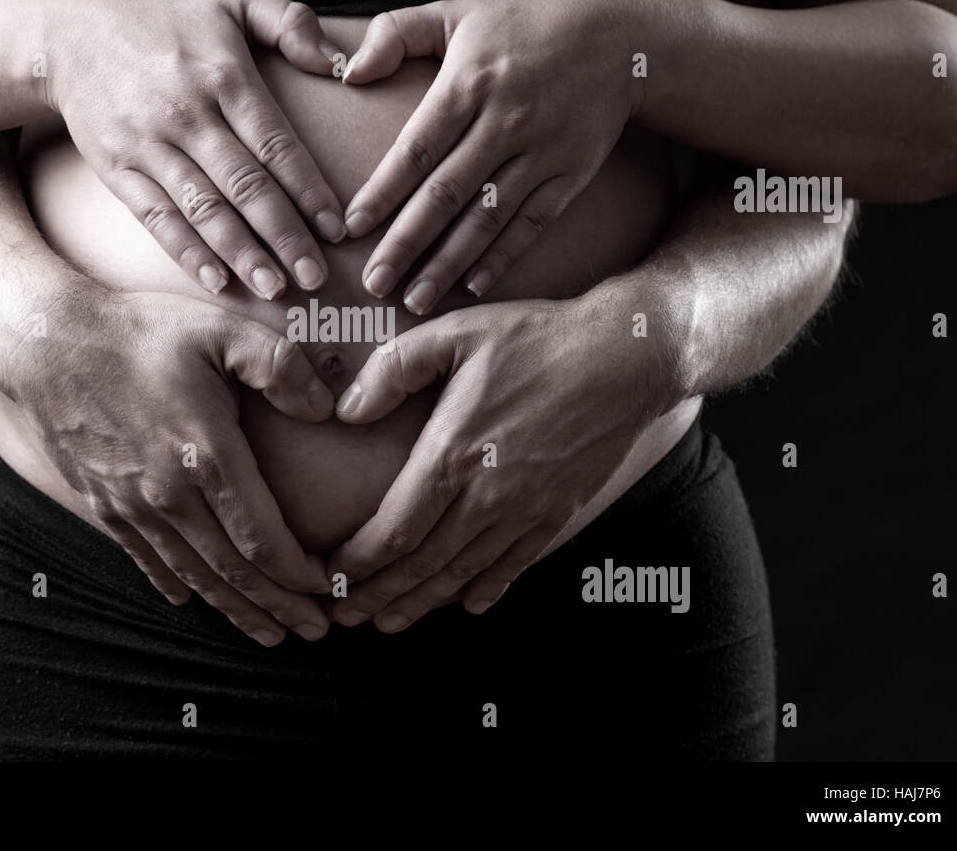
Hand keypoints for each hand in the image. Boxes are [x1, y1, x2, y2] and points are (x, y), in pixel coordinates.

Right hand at [1, 284, 336, 645]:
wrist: (46, 341)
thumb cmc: (141, 330)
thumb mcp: (222, 329)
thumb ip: (281, 366)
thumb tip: (326, 409)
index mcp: (207, 454)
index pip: (262, 538)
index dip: (299, 574)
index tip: (330, 589)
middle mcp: (170, 493)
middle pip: (234, 570)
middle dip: (279, 606)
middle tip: (317, 632)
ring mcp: (132, 504)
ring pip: (194, 575)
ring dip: (235, 610)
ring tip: (269, 634)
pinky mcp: (103, 504)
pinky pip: (146, 560)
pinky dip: (176, 586)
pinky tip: (195, 601)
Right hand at [44, 0, 348, 298]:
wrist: (72, 34)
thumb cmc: (167, 23)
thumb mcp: (231, 1)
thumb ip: (291, 23)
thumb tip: (340, 64)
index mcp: (225, 76)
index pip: (276, 144)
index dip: (309, 190)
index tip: (337, 230)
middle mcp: (188, 114)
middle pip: (246, 186)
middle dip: (285, 237)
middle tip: (316, 277)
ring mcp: (149, 145)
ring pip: (204, 210)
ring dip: (242, 255)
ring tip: (275, 289)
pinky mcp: (117, 170)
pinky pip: (157, 219)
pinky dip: (187, 253)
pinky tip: (216, 282)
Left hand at [327, 283, 681, 630]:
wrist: (626, 356)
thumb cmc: (535, 337)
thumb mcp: (455, 332)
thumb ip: (394, 368)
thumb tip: (347, 411)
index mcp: (454, 453)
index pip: (394, 529)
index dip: (358, 562)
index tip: (330, 576)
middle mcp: (489, 494)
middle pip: (422, 565)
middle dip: (378, 596)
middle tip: (345, 617)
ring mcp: (527, 509)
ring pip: (464, 574)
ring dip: (422, 603)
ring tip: (389, 622)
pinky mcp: (558, 512)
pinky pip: (515, 565)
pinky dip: (486, 590)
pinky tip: (467, 606)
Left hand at [341, 0, 639, 313]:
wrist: (619, 39)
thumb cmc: (523, 26)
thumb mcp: (456, 13)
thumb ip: (395, 33)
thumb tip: (348, 73)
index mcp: (468, 84)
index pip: (416, 150)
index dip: (383, 192)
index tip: (351, 229)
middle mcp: (504, 121)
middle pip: (445, 194)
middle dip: (405, 244)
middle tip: (373, 283)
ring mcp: (541, 152)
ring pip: (486, 218)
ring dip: (448, 264)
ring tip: (415, 301)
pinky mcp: (571, 174)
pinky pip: (532, 223)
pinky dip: (503, 257)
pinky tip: (473, 287)